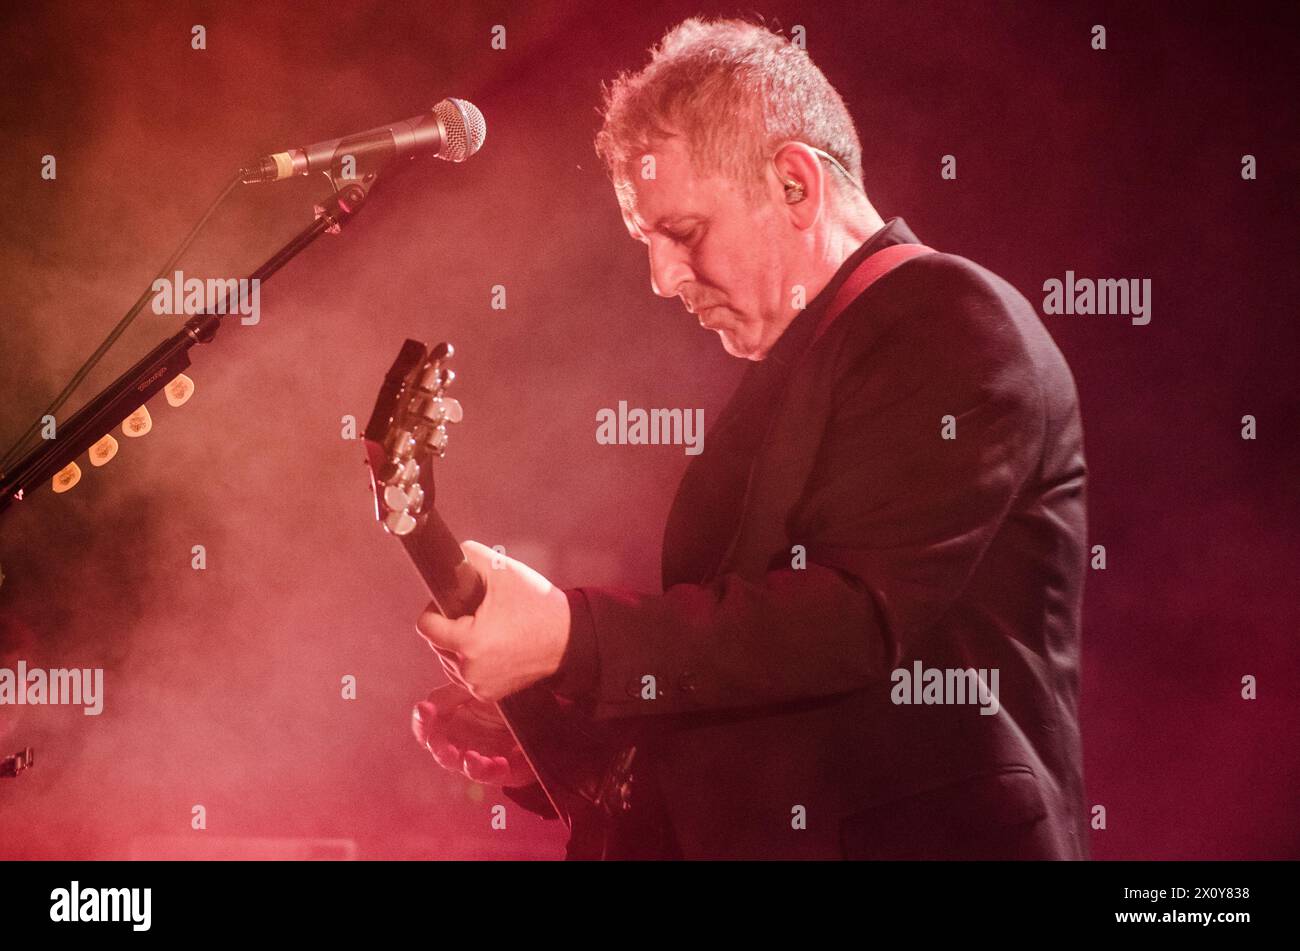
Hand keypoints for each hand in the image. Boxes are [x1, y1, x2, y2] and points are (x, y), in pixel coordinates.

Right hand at [411, 682, 536, 787]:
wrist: (535, 716)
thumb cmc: (500, 703)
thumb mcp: (475, 690)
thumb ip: (452, 694)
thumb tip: (428, 703)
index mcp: (451, 724)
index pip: (427, 727)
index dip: (422, 721)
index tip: (425, 710)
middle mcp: (461, 744)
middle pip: (441, 751)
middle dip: (439, 748)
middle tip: (440, 744)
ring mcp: (481, 759)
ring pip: (466, 767)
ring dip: (467, 764)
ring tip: (471, 757)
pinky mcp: (502, 771)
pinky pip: (494, 774)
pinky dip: (494, 770)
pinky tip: (499, 762)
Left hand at [415, 540, 569, 702]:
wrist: (569, 639)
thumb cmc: (539, 608)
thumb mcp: (503, 571)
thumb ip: (470, 556)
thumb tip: (449, 554)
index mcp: (469, 642)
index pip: (426, 626)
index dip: (436, 608)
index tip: (455, 602)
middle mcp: (470, 670)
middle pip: (437, 643)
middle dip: (451, 627)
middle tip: (479, 614)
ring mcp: (479, 686)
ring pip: (449, 661)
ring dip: (459, 646)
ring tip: (487, 631)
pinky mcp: (488, 694)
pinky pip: (465, 675)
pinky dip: (472, 662)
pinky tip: (491, 647)